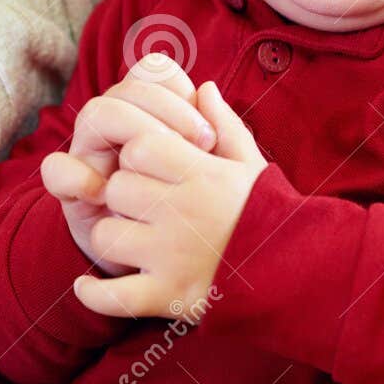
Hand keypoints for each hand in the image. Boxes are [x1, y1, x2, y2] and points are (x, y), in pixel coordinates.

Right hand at [39, 54, 216, 275]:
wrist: (160, 257)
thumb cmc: (191, 204)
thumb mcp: (212, 170)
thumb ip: (220, 130)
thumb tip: (210, 89)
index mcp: (150, 110)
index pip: (154, 72)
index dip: (180, 93)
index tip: (209, 136)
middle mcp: (117, 122)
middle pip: (127, 89)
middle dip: (164, 111)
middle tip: (197, 148)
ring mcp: (90, 150)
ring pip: (95, 115)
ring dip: (129, 133)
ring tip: (157, 171)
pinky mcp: (70, 187)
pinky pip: (56, 168)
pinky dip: (76, 177)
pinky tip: (102, 194)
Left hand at [73, 82, 267, 317]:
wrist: (297, 274)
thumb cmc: (268, 213)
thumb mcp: (252, 164)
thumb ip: (225, 125)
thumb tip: (203, 88)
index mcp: (203, 175)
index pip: (139, 147)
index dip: (139, 154)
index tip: (153, 168)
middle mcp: (183, 212)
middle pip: (118, 188)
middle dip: (124, 195)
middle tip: (144, 206)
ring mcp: (173, 255)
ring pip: (108, 235)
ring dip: (114, 238)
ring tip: (133, 242)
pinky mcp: (168, 294)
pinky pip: (112, 296)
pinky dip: (93, 294)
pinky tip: (86, 286)